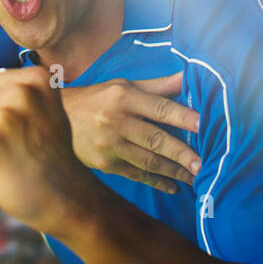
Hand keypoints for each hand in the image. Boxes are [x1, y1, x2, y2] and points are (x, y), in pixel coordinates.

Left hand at [0, 66, 101, 234]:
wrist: (65, 197)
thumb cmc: (50, 153)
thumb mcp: (47, 109)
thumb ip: (17, 91)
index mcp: (37, 80)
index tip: (25, 124)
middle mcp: (20, 94)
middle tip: (21, 145)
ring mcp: (3, 120)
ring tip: (13, 157)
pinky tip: (7, 171)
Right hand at [61, 72, 200, 192]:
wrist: (58, 118)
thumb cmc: (97, 98)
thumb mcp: (123, 86)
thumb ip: (158, 86)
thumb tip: (188, 77)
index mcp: (123, 97)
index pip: (160, 108)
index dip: (183, 117)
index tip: (204, 126)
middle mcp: (116, 121)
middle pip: (155, 139)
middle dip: (181, 153)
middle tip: (203, 164)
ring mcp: (110, 145)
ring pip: (148, 161)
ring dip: (174, 171)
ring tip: (195, 177)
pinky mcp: (106, 164)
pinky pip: (136, 174)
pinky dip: (156, 182)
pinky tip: (173, 186)